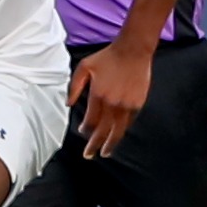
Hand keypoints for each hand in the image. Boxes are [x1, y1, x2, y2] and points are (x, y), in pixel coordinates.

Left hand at [68, 42, 152, 158]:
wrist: (133, 50)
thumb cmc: (107, 57)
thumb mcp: (84, 67)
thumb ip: (74, 87)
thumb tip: (69, 104)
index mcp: (98, 96)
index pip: (90, 121)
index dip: (85, 129)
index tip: (82, 133)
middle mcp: (112, 104)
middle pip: (103, 131)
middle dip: (95, 145)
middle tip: (89, 155)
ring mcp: (127, 105)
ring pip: (117, 131)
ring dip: (111, 143)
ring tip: (106, 152)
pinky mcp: (138, 104)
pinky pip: (129, 122)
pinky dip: (122, 130)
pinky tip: (117, 135)